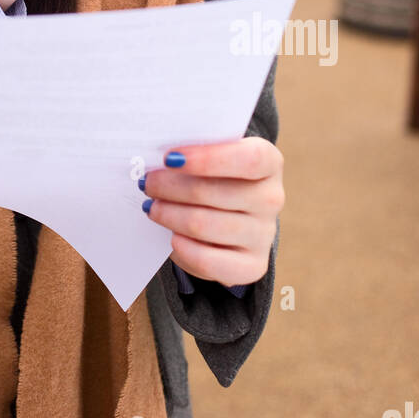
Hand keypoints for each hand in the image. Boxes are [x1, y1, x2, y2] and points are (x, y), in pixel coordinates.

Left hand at [141, 137, 283, 288]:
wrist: (232, 212)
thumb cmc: (214, 174)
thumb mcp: (211, 154)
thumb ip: (193, 152)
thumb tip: (161, 160)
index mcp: (269, 162)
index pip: (248, 159)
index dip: (207, 158)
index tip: (170, 158)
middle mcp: (271, 199)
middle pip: (213, 193)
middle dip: (170, 187)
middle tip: (146, 183)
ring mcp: (264, 235)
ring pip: (204, 225)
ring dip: (169, 215)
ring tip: (151, 207)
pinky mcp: (252, 266)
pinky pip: (208, 261)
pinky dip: (182, 249)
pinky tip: (170, 237)